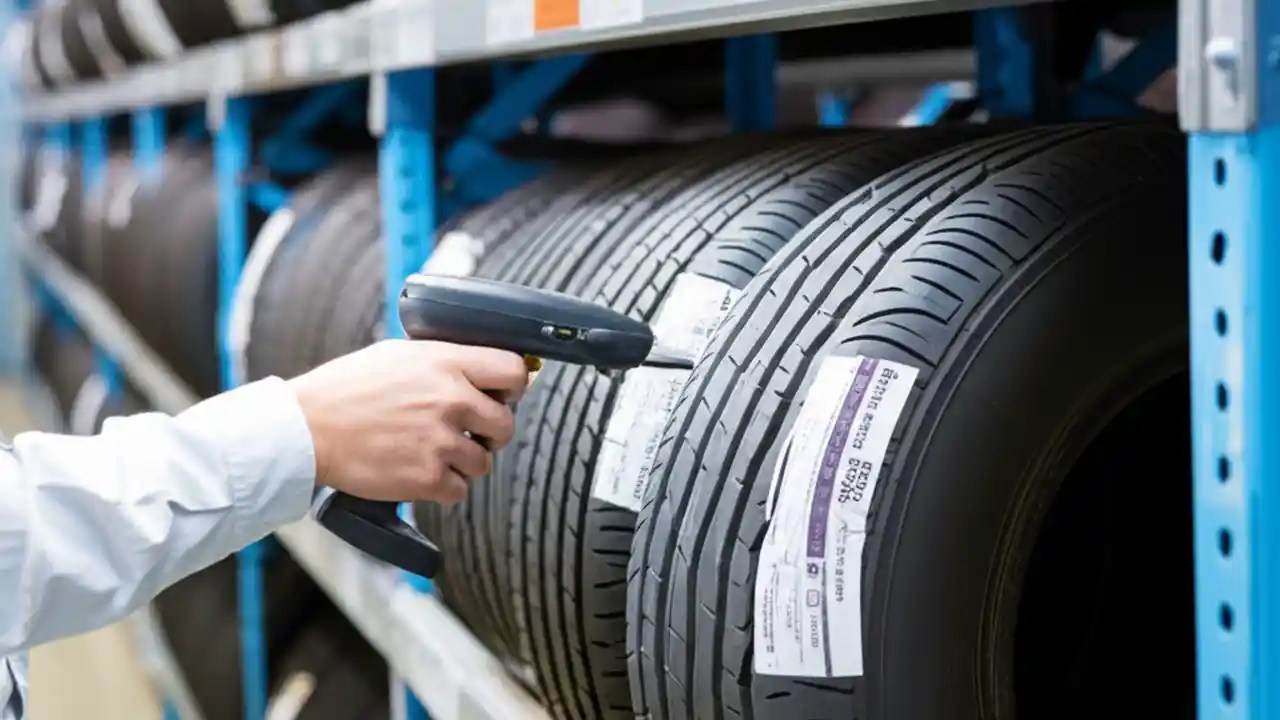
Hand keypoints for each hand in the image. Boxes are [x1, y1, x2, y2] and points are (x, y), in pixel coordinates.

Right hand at [289, 340, 527, 504]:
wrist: (306, 429)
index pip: (513, 370)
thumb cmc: (347, 389)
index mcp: (446, 362)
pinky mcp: (426, 477)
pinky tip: (422, 473)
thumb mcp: (399, 355)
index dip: (513, 387)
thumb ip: (444, 361)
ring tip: (433, 453)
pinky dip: (444, 487)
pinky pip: (459, 490)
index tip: (502, 396)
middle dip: (491, 432)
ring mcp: (440, 440)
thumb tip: (482, 371)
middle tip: (469, 433)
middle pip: (506, 424)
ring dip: (465, 462)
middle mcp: (450, 399)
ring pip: (484, 461)